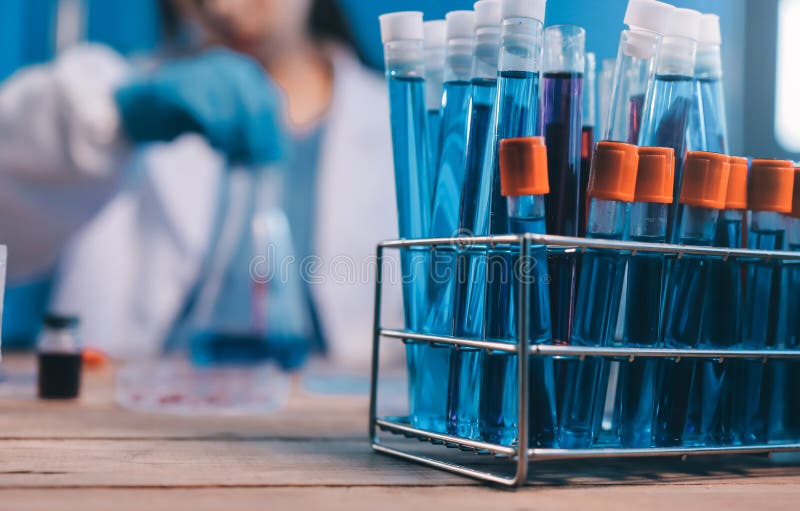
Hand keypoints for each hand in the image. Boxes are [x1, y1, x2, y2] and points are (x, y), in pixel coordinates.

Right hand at [114, 48, 283, 164]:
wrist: (145, 108)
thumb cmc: (196, 117)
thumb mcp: (232, 126)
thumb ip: (256, 137)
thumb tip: (282, 158)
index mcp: (246, 72)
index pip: (271, 104)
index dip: (272, 135)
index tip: (268, 161)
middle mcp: (229, 66)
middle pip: (257, 109)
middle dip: (256, 142)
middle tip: (247, 162)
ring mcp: (204, 72)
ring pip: (234, 115)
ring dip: (233, 142)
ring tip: (223, 150)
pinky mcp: (180, 85)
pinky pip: (211, 117)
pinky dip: (216, 137)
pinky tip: (211, 143)